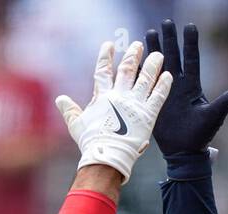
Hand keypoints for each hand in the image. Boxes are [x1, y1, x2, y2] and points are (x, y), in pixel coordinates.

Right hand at [55, 40, 171, 183]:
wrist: (107, 155)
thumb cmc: (90, 142)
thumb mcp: (76, 124)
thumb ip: (69, 110)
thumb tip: (60, 99)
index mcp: (102, 97)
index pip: (103, 71)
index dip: (105, 57)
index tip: (109, 45)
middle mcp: (119, 96)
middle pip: (127, 70)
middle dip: (133, 55)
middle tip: (138, 45)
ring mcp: (135, 104)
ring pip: (145, 79)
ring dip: (152, 65)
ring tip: (157, 54)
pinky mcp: (148, 115)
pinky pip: (158, 96)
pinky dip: (163, 85)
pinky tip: (168, 76)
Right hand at [143, 20, 227, 161]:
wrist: (183, 152)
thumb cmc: (200, 136)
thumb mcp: (214, 117)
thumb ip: (227, 102)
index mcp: (192, 86)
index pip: (191, 59)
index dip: (190, 43)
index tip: (189, 26)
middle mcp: (178, 85)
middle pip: (172, 57)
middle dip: (169, 40)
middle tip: (165, 22)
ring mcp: (164, 92)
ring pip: (158, 66)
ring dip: (153, 50)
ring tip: (148, 33)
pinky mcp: (153, 102)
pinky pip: (145, 83)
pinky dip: (139, 71)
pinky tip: (133, 60)